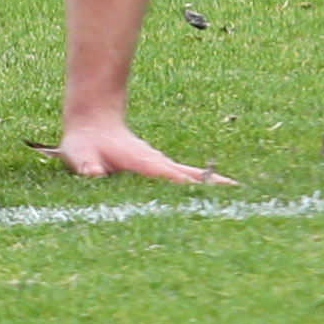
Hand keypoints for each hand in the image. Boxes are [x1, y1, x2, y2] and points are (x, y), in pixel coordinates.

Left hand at [50, 114, 231, 184]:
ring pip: (196, 177)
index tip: (213, 198)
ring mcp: (162, 166)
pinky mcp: (161, 170)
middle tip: (245, 200)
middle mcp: (159, 165)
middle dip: (217, 187)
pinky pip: (188, 180)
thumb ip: (86, 166)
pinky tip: (217, 198)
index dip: (192, 188)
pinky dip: (205, 186)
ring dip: (216, 187)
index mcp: (143, 164)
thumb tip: (93, 174)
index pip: (173, 179)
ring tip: (243, 201)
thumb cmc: (83, 144)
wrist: (92, 122)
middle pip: (195, 176)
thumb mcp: (77, 155)